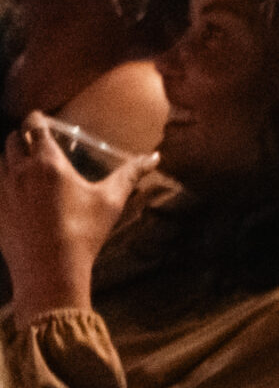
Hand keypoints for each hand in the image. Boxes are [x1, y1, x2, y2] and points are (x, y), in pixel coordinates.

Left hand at [0, 116, 155, 313]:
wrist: (49, 270)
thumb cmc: (83, 233)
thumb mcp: (111, 202)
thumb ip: (130, 175)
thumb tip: (154, 158)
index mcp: (48, 163)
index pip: (36, 127)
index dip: (37, 118)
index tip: (41, 117)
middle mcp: (19, 171)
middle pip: (13, 139)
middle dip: (23, 135)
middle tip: (35, 140)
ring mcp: (2, 190)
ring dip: (10, 156)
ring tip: (22, 162)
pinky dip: (2, 179)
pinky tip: (12, 189)